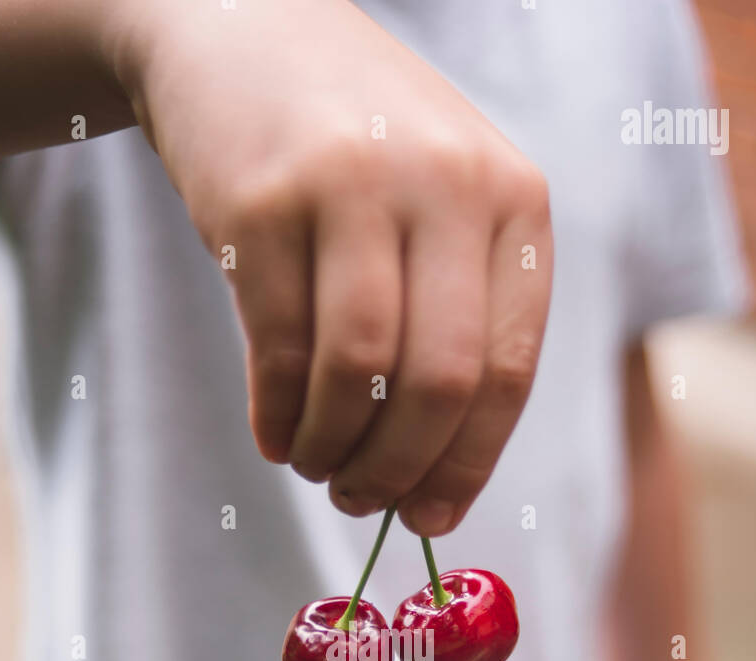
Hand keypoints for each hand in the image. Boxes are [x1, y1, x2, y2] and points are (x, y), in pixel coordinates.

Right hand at [108, 0, 552, 535]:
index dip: (468, 465)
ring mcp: (352, 184)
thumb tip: (436, 482)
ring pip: (358, 373)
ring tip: (316, 466)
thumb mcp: (444, 204)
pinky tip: (275, 436)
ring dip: (334, 449)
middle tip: (363, 501)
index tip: (430, 517)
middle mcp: (446, 184)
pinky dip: (277, 417)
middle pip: (439, 383)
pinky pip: (278, 348)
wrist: (241, 29)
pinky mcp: (261, 199)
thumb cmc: (358, 151)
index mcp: (514, 200)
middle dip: (398, 470)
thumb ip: (460, 318)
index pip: (509, 371)